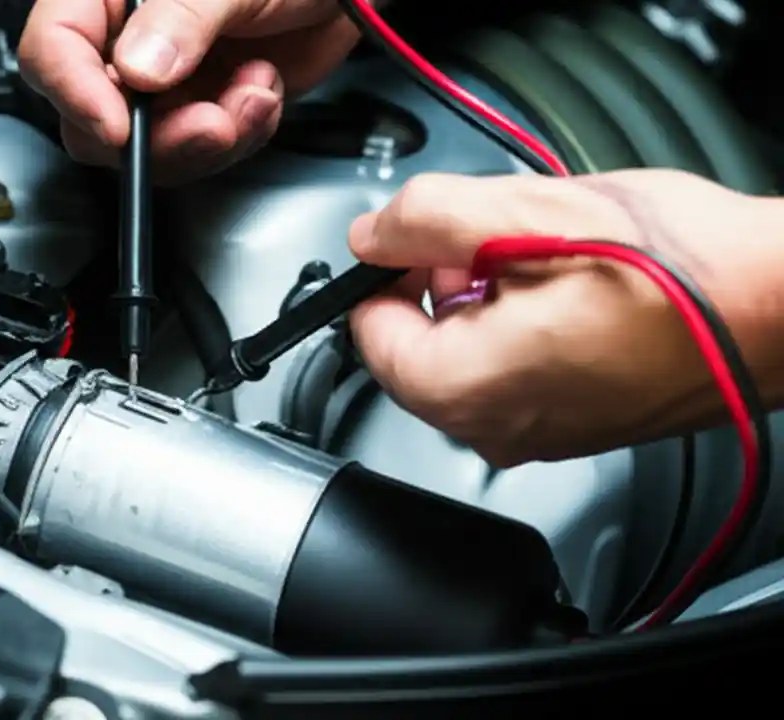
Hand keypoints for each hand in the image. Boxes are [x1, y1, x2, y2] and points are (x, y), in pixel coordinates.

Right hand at [17, 0, 359, 182]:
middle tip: (211, 122)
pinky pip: (203, 151)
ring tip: (254, 91)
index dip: (74, 92)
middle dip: (160, 134)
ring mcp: (168, 76)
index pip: (53, 47)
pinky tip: (263, 91)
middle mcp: (129, 37)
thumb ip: (181, 17)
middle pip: (98, 115)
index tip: (118, 127)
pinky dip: (241, 134)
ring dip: (211, 136)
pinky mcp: (207, 104)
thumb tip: (137, 67)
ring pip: (153, 146)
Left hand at [347, 169, 783, 466]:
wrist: (781, 304)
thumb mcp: (523, 211)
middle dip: (445, 286)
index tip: (425, 240)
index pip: (369, 332)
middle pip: (417, 349)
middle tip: (503, 244)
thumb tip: (373, 235)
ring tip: (554, 264)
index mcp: (463, 390)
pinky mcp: (577, 426)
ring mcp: (539, 436)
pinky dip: (529, 327)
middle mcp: (495, 430)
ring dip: (491, 302)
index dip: (392, 271)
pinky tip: (579, 293)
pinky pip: (518, 373)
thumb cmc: (678, 270)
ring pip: (469, 358)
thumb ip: (421, 220)